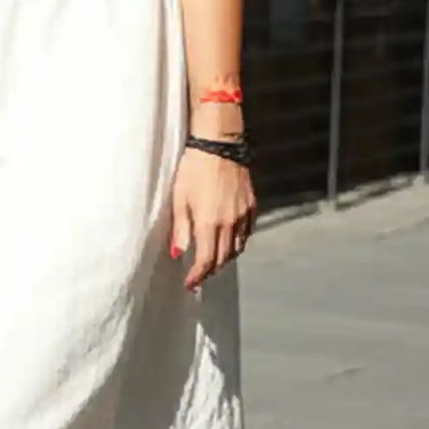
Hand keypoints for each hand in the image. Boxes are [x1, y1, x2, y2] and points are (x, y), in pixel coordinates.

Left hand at [169, 147, 256, 290]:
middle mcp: (229, 222)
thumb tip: (177, 252)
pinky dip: (237, 242)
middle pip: (223, 259)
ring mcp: (243, 214)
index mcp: (209, 222)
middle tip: (198, 275)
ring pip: (237, 248)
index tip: (190, 284)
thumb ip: (180, 228)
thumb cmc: (193, 168)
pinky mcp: (251, 205)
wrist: (219, 145)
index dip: (198, 276)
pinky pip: (246, 232)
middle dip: (210, 270)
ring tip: (212, 260)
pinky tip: (228, 240)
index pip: (206, 260)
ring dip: (224, 258)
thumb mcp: (179, 197)